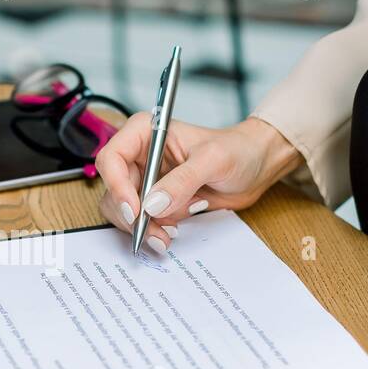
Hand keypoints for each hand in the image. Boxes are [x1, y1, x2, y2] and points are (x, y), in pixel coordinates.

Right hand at [94, 115, 301, 252]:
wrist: (255, 167)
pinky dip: (150, 231)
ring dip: (140, 227)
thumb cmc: (238, 150)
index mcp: (146, 133)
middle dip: (130, 214)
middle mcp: (141, 156)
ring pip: (122, 209)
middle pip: (113, 189)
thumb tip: (153, 204)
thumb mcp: (214, 160)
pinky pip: (139, 221)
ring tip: (165, 235)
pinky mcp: (155, 201)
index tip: (135, 210)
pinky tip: (170, 232)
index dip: (117, 185)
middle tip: (152, 230)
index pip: (112, 158)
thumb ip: (183, 180)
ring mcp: (147, 180)